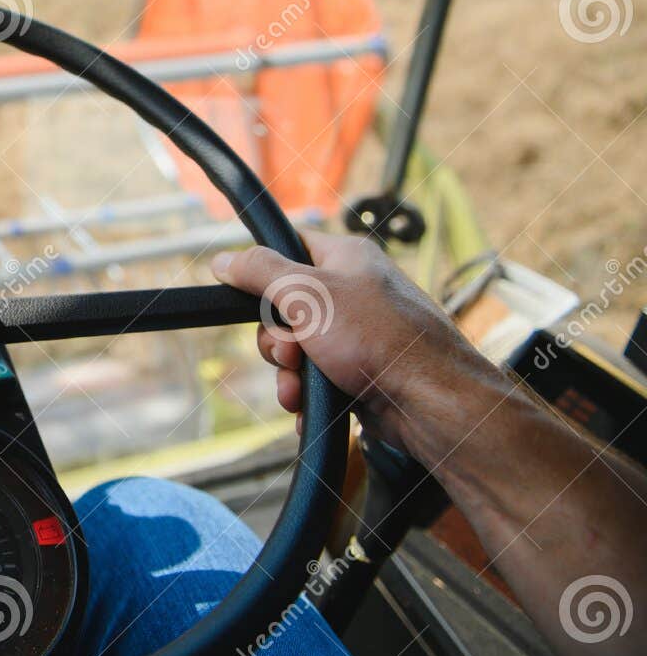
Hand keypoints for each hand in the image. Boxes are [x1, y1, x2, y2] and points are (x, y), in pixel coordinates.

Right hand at [211, 229, 502, 456]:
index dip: (263, 273)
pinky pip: (316, 380)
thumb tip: (224, 259)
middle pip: (284, 310)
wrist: (432, 403)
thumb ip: (260, 272)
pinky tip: (309, 407)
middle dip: (277, 342)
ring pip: (297, 351)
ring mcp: (358, 336)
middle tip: (291, 353)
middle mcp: (353, 294)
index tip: (248, 297)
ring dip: (287, 375)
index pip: (289, 249)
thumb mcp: (307, 294)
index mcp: (346, 259)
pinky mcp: (360, 373)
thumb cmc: (381, 339)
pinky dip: (307, 395)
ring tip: (299, 389)